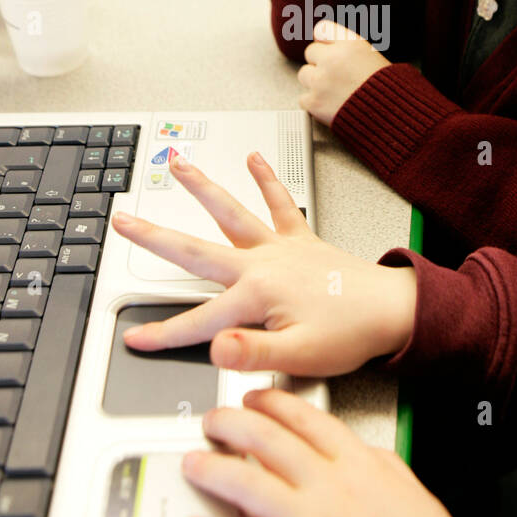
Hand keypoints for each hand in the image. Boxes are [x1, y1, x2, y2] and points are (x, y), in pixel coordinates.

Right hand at [111, 151, 416, 372]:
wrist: (393, 311)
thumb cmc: (350, 335)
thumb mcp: (299, 358)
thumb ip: (253, 354)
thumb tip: (216, 349)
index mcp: (256, 295)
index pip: (198, 322)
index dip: (163, 333)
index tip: (135, 339)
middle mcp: (262, 263)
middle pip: (196, 248)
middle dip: (154, 236)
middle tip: (123, 219)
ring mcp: (279, 248)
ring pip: (231, 212)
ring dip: (202, 187)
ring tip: (177, 163)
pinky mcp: (299, 240)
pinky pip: (279, 204)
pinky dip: (266, 179)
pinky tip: (253, 159)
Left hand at [182, 387, 496, 516]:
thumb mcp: (414, 495)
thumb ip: (382, 468)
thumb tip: (359, 452)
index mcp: (363, 466)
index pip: (307, 420)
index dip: (272, 405)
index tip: (252, 398)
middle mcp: (335, 488)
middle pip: (268, 442)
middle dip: (231, 426)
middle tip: (212, 422)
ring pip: (248, 486)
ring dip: (212, 471)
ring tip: (193, 464)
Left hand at [298, 20, 389, 126]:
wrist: (391, 118)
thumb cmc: (388, 90)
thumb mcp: (373, 58)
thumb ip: (349, 50)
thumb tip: (329, 47)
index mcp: (350, 43)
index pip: (322, 30)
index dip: (325, 42)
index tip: (328, 50)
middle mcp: (332, 58)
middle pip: (311, 52)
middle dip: (321, 63)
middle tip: (336, 76)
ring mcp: (320, 80)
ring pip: (304, 74)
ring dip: (315, 83)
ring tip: (334, 92)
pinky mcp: (314, 102)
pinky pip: (304, 99)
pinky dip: (314, 104)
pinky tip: (331, 106)